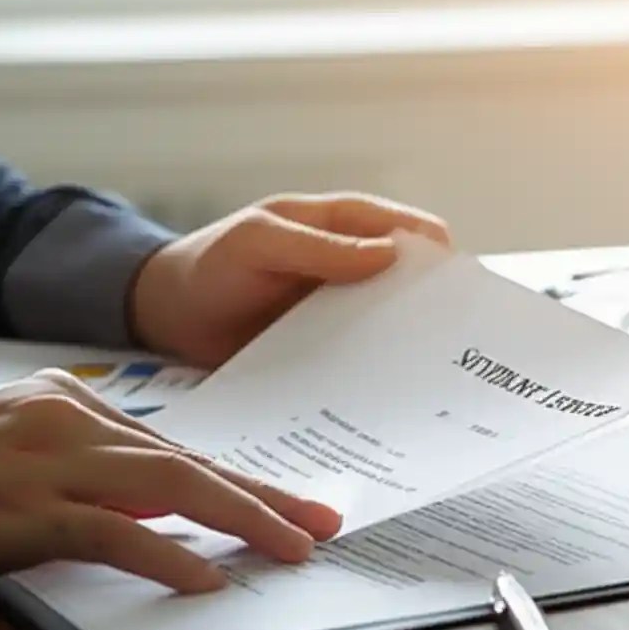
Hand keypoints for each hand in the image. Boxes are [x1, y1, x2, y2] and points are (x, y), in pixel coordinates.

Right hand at [0, 369, 341, 592]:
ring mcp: (48, 461)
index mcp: (76, 405)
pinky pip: (108, 532)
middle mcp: (72, 421)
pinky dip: (163, 555)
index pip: (180, 447)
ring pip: (168, 485)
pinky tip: (204, 580)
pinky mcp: (21, 507)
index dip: (243, 479)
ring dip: (240, 518)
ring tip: (290, 548)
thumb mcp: (22, 449)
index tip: (295, 501)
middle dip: (263, 495)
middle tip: (322, 522)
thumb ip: (91, 467)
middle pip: (190, 461)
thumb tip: (164, 501)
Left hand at [131, 192, 450, 367]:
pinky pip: (364, 361)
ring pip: (395, 326)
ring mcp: (343, 311)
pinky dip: (379, 376)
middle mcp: (355, 267)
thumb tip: (394, 253)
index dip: (441, 258)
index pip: (413, 233)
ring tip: (436, 386)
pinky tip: (390, 403)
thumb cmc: (211, 264)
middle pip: (414, 285)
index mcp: (346, 225)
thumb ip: (318, 248)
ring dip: (411, 349)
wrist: (163, 316)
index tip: (465, 295)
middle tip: (459, 351)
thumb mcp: (259, 243)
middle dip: (436, 311)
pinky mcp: (328, 351)